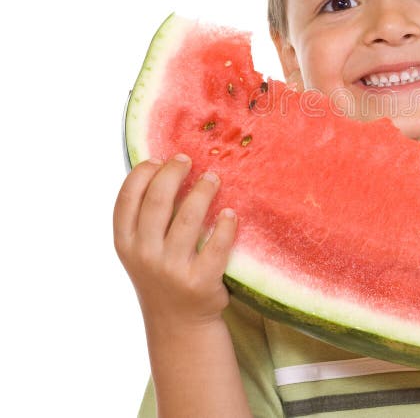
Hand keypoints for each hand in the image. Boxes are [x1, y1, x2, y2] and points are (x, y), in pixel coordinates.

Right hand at [113, 154, 237, 328]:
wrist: (178, 324)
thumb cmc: (162, 273)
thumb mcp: (141, 250)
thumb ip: (145, 217)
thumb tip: (163, 167)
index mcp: (125, 243)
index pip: (127, 198)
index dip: (142, 173)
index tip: (159, 158)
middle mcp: (144, 255)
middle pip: (157, 201)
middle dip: (173, 173)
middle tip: (188, 159)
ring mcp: (171, 270)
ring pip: (188, 218)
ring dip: (203, 191)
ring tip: (213, 177)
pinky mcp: (200, 283)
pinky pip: (217, 246)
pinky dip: (225, 225)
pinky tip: (230, 213)